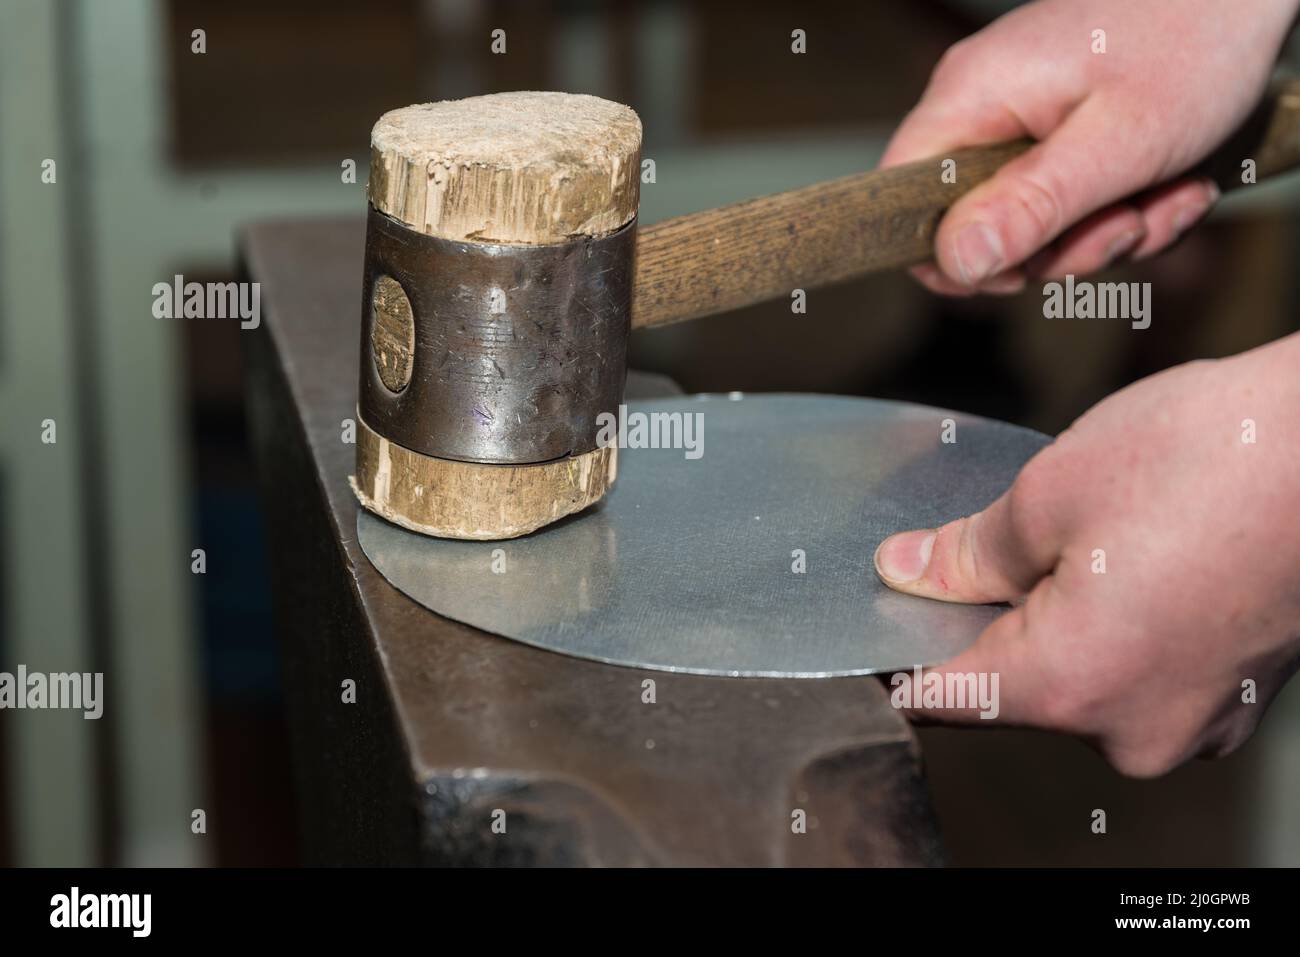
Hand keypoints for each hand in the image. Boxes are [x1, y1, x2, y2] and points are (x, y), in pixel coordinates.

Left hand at [875, 334, 1299, 775]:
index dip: (898, 653)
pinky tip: (1132, 560)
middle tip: (989, 543)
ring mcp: (1195, 720)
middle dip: (986, 622)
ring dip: (1056, 622)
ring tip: (1082, 538)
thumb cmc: (1215, 459)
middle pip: (1014, 689)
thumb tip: (908, 570)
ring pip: (1081, 679)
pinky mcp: (1235, 696)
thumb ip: (965, 552)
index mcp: (1074, 688)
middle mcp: (1135, 730)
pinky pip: (1140, 673)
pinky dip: (1116, 628)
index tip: (881, 619)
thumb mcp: (1050, 494)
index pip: (943, 698)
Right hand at [880, 0, 1299, 294]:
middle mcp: (981, 103)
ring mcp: (1018, 113)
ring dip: (1106, 231)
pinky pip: (1067, 198)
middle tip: (1127, 225)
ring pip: (1031, 220)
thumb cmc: (1195, 43)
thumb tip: (954, 263)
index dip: (950, 256)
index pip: (904, 197)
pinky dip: (1123, 207)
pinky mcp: (1055, 124)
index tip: (1022, 273)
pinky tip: (1172, 184)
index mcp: (971, 97)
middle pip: (976, 222)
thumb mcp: (1117, 145)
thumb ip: (1030, 207)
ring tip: (1169, 195)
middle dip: (1060, 247)